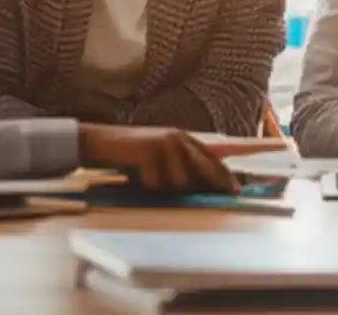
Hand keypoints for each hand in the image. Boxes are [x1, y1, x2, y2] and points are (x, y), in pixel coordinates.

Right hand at [78, 124, 239, 193]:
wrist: (100, 141)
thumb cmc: (132, 154)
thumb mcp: (161, 157)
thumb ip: (181, 166)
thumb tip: (204, 188)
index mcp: (183, 138)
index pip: (211, 158)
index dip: (225, 176)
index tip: (237, 191)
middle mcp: (177, 138)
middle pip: (205, 167)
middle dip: (213, 185)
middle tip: (222, 198)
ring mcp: (164, 143)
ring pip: (180, 181)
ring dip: (166, 189)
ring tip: (150, 181)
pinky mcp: (149, 150)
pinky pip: (157, 183)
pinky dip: (148, 187)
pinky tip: (139, 178)